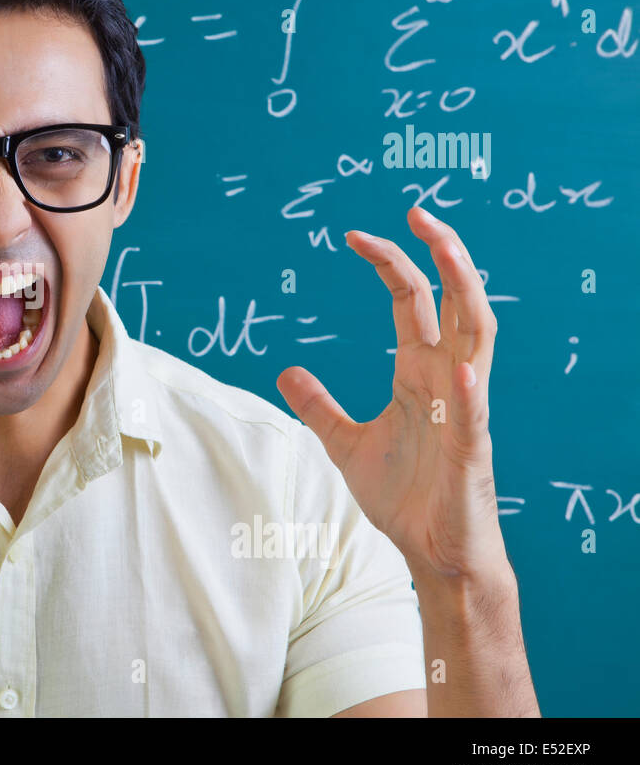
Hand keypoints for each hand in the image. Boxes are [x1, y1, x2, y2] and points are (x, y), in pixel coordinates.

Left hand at [276, 207, 507, 580]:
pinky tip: (460, 369)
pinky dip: (469, 390)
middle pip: (457, 300)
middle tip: (418, 210)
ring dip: (468, 290)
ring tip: (447, 248)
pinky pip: (475, 415)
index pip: (413, 301)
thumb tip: (284, 372)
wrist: (434, 555)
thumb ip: (319, 406)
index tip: (353, 234)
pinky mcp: (472, 453)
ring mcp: (465, 413)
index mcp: (420, 373)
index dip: (389, 264)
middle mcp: (449, 381)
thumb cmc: (403, 498)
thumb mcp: (344, 443)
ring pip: (480, 337)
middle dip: (442, 253)